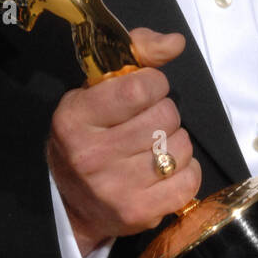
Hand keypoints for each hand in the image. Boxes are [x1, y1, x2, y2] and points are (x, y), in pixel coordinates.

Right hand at [46, 27, 202, 256]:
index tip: (146, 92)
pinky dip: (185, 172)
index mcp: (75, 118)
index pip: (141, 88)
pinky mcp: (137, 214)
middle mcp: (90, 155)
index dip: (155, 84)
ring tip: (154, 148)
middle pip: (165, 117)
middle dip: (165, 115)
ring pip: (180, 147)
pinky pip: (188, 181)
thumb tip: (176, 43)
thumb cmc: (90, 134)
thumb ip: (137, 55)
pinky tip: (165, 171)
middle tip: (148, 124)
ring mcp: (114, 188)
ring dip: (175, 143)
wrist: (70, 202)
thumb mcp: (97, 89)